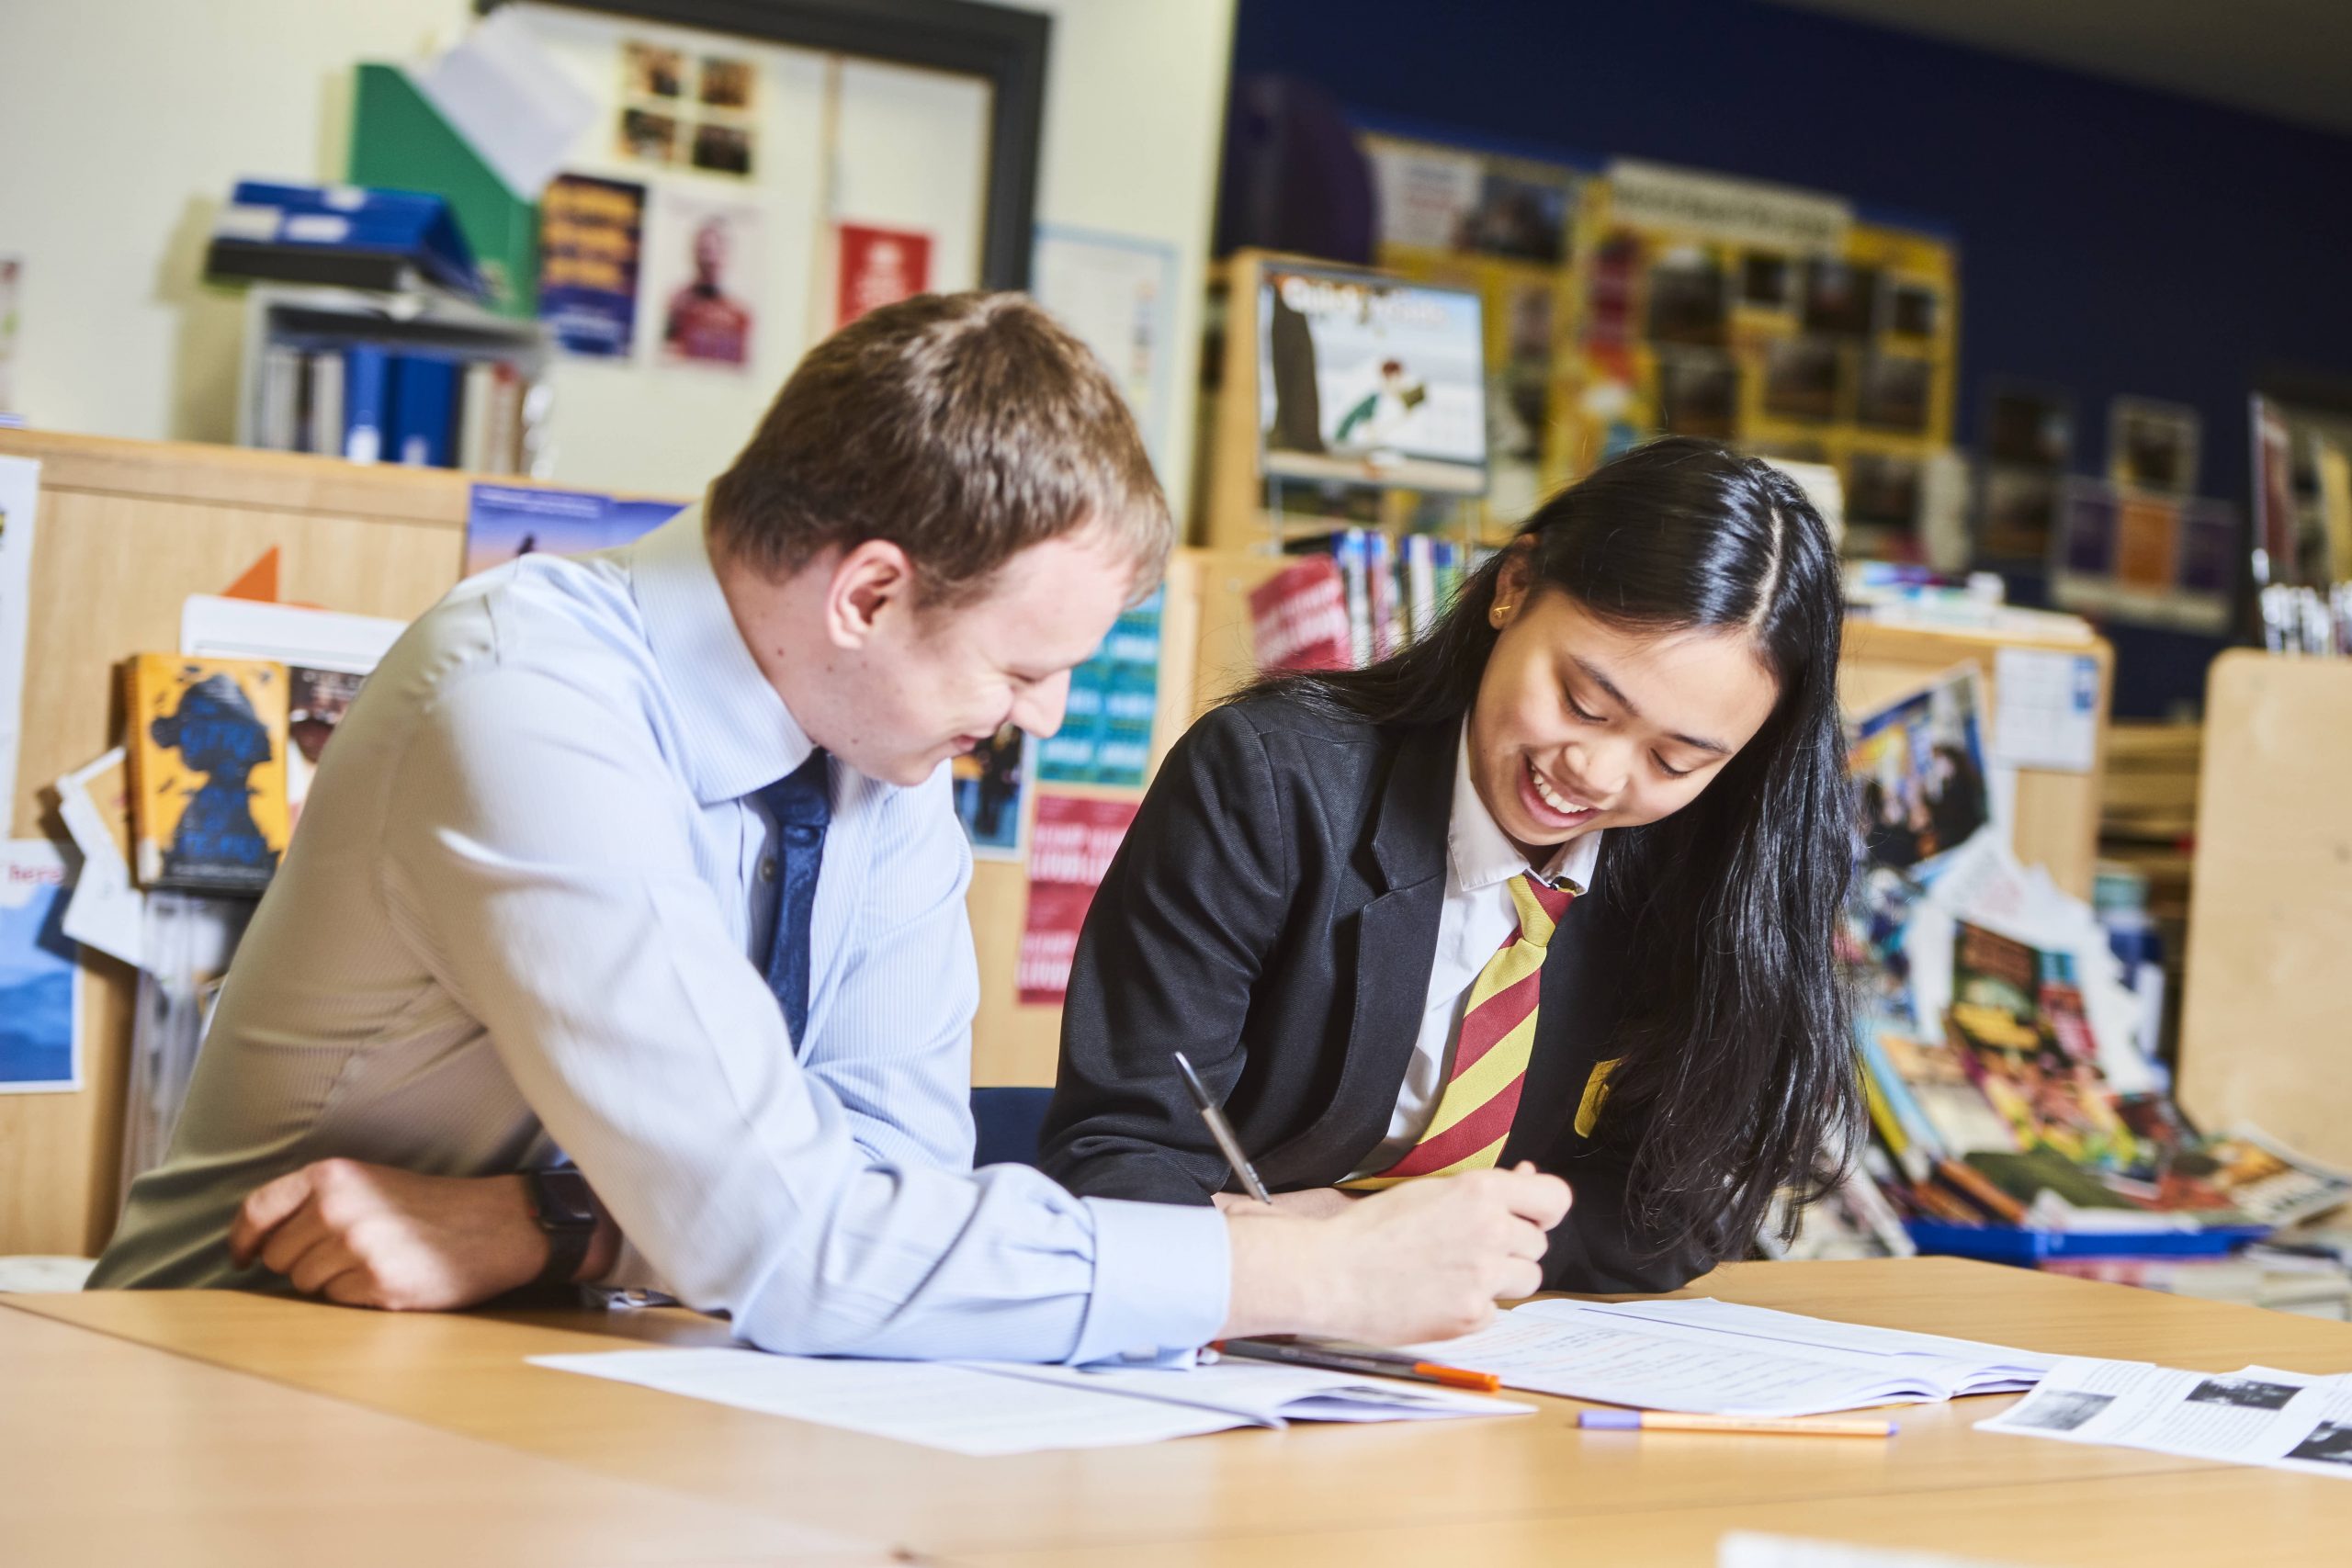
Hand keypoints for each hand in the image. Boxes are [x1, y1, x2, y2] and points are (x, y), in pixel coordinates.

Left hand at [227, 1159, 614, 1310]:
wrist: (494, 1225)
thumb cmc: (429, 1206)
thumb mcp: (369, 1182)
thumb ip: (316, 1200)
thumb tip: (260, 1245)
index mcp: (333, 1175)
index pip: (258, 1209)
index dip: (242, 1239)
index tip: (241, 1258)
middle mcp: (338, 1207)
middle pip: (278, 1256)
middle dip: (299, 1263)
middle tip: (341, 1255)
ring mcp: (357, 1246)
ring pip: (305, 1283)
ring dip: (329, 1281)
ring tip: (371, 1263)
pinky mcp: (377, 1282)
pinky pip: (336, 1301)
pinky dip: (355, 1296)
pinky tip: (388, 1277)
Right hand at [1219, 1162, 1569, 1345]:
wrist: (1330, 1273)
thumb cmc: (1369, 1230)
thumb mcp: (1429, 1190)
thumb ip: (1483, 1189)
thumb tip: (1528, 1179)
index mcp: (1480, 1192)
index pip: (1556, 1198)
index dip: (1544, 1209)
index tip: (1530, 1217)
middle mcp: (1491, 1232)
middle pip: (1538, 1244)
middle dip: (1512, 1247)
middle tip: (1469, 1248)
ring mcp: (1484, 1278)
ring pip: (1527, 1280)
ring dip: (1502, 1278)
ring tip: (1457, 1273)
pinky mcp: (1472, 1317)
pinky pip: (1496, 1312)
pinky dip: (1475, 1307)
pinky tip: (1439, 1296)